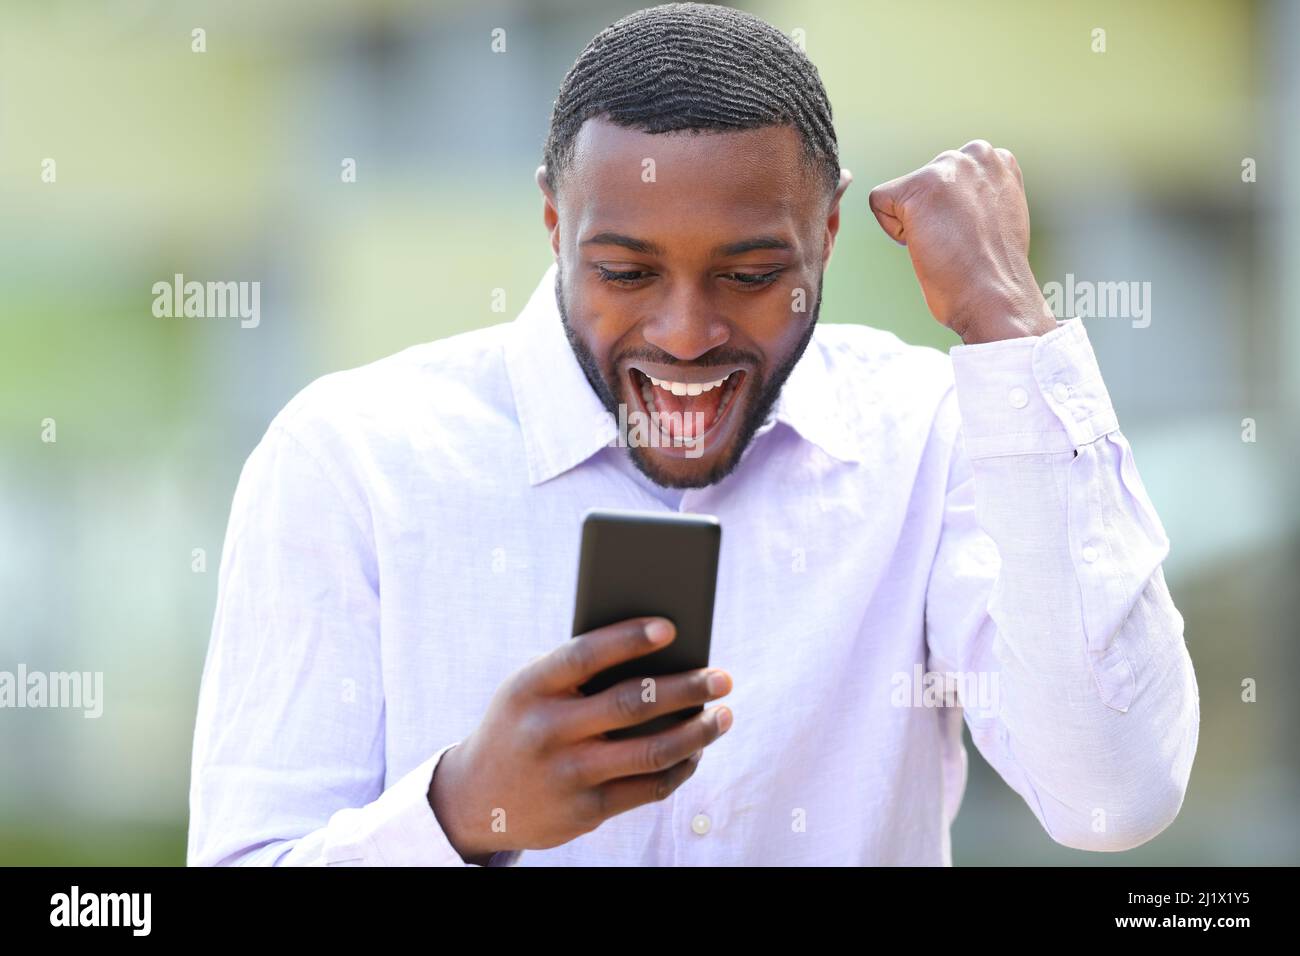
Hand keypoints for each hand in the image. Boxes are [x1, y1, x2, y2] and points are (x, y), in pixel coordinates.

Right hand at [427, 617, 732, 862]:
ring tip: (723, 715)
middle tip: (723, 677)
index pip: (584, 656)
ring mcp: (568, 774)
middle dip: (686, 689)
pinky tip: (697, 749)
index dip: (627, 639)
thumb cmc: (522, 724)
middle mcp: (547, 731)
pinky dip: (682, 766)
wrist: (477, 799)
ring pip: (652, 752)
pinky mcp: (586, 811)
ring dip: (698, 732)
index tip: (670, 627)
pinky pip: (649, 787)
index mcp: (530, 688)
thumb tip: (662, 655)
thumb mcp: (530, 690)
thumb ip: (578, 673)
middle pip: (630, 704)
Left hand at [867, 139, 1054, 343]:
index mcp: (997, 160)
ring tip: (945, 243)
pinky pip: (879, 201)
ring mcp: (948, 167)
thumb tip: (952, 198)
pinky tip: (924, 244)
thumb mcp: (997, 214)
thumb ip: (977, 193)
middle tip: (956, 242)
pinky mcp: (919, 187)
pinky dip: (892, 230)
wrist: (994, 297)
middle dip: (931, 214)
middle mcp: (976, 154)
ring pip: (902, 193)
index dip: (949, 212)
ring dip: (914, 223)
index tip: (971, 235)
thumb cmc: (992, 271)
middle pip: (923, 183)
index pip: (947, 177)